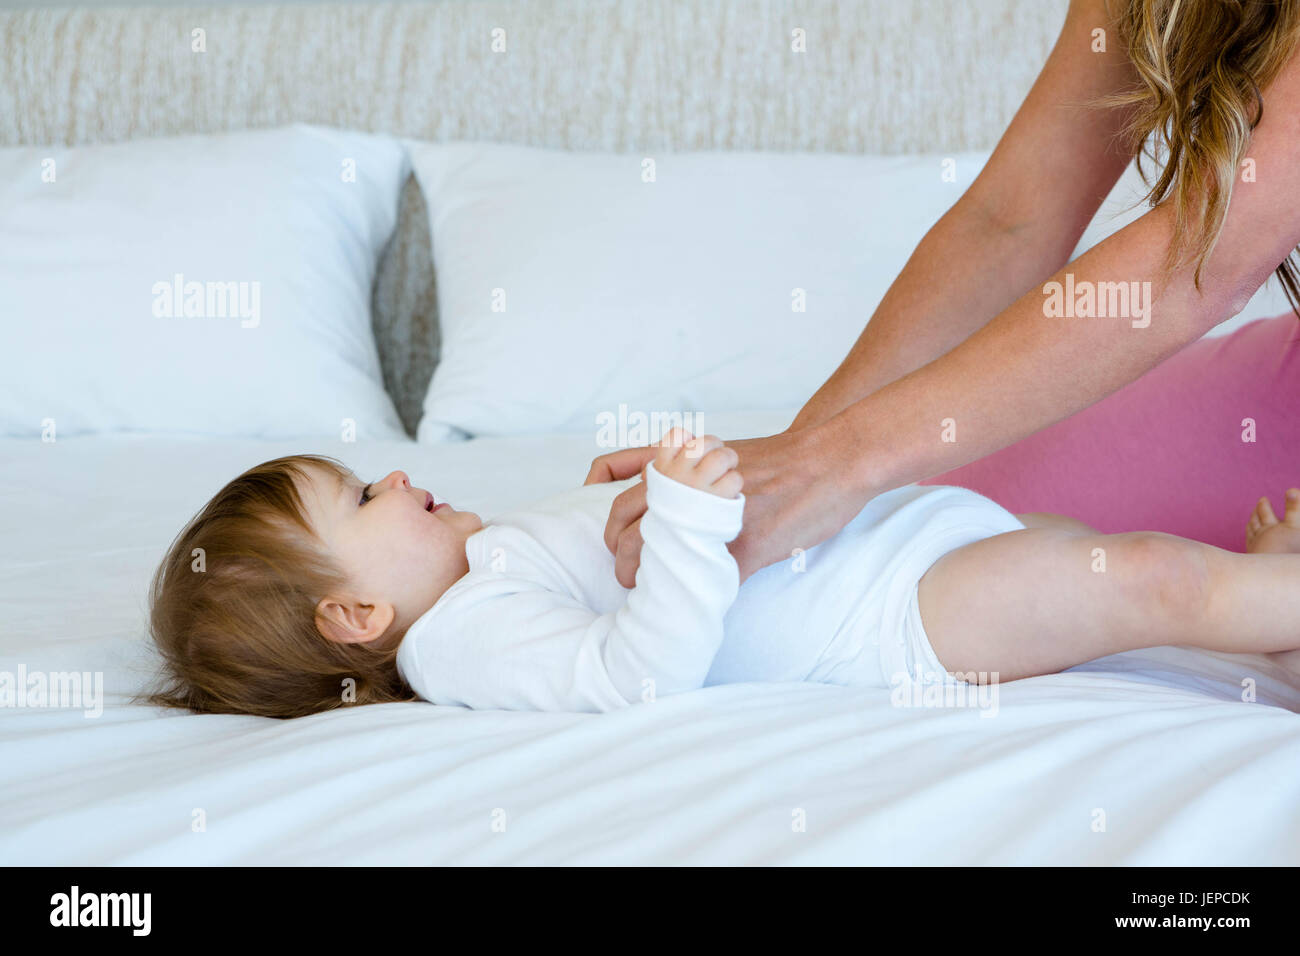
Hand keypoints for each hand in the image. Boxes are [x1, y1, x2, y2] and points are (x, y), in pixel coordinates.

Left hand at [586, 424, 870, 585]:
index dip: (610, 527)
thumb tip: (660, 491)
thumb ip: (687, 469)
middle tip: (627, 577)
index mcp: (681, 468)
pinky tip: (702, 603)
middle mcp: (690, 491)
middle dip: (620, 560)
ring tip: (656, 594)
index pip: (618, 497)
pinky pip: (712, 581)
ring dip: (651, 583)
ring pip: (660, 559)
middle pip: (627, 530)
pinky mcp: (747, 548)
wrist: (831, 459)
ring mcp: (715, 521)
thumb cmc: (780, 458)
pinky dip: (700, 596)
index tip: (614, 543)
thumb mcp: (720, 450)